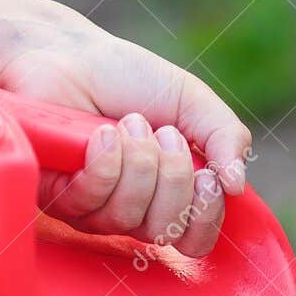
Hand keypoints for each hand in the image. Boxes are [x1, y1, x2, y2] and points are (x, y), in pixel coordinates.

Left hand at [0, 12, 251, 257]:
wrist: (66, 55)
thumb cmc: (126, 77)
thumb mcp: (191, 101)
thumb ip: (227, 138)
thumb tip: (238, 187)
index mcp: (170, 194)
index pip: (196, 240)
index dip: (205, 217)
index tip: (207, 176)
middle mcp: (133, 211)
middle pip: (166, 232)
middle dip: (173, 178)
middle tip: (163, 133)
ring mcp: (94, 210)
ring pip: (130, 218)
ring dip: (138, 163)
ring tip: (128, 123)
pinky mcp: (57, 200)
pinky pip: (93, 201)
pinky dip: (106, 163)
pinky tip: (101, 134)